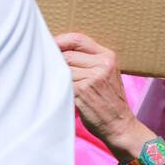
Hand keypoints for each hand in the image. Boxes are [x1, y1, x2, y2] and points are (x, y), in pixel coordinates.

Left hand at [55, 32, 145, 155]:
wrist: (120, 125)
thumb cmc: (109, 101)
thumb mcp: (106, 75)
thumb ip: (89, 62)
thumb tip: (58, 51)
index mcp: (108, 56)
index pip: (78, 39)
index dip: (60, 40)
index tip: (48, 45)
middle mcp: (103, 64)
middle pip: (68, 53)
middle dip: (54, 59)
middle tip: (44, 66)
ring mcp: (93, 77)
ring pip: (63, 68)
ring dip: (54, 75)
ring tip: (51, 81)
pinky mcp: (84, 91)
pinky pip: (63, 83)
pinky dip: (56, 86)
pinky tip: (55, 91)